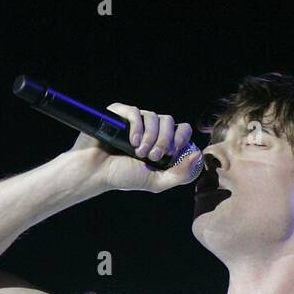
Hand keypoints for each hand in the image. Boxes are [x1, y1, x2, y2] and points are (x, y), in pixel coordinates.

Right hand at [67, 103, 202, 193]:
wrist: (95, 173)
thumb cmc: (123, 177)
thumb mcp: (157, 181)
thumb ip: (180, 174)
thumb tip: (198, 155)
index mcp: (161, 141)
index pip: (182, 129)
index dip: (181, 139)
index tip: (172, 153)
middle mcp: (150, 128)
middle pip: (169, 121)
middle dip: (165, 140)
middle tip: (154, 156)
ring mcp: (135, 120)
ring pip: (154, 116)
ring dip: (150, 137)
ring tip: (139, 153)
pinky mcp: (119, 114)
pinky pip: (135, 112)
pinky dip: (137, 127)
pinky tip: (132, 142)